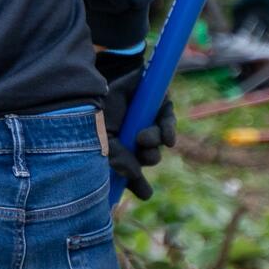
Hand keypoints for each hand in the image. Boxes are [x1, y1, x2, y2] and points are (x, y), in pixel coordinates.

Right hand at [99, 52, 175, 201]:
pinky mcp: (160, 106)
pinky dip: (168, 133)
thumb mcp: (103, 137)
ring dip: (153, 146)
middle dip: (145, 160)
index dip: (135, 184)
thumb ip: (117, 158)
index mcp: (115, 144)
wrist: (109, 73)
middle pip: (145, 159)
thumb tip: (133, 177)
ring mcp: (146, 121)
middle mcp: (131, 134)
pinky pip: (169, 125)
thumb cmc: (99, 105)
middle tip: (141, 154)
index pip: (127, 169)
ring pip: (158, 145)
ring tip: (143, 138)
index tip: (144, 195)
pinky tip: (168, 141)